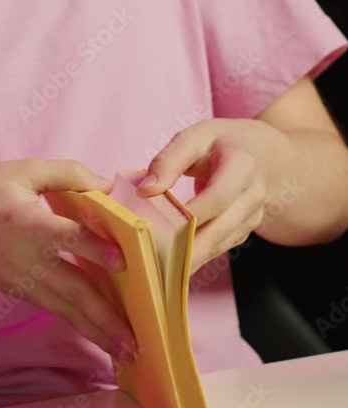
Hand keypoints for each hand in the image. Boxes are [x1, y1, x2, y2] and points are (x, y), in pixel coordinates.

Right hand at [0, 158, 136, 361]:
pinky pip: (54, 308)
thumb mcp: (22, 170)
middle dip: (106, 318)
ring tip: (125, 353)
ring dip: (97, 331)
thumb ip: (67, 173)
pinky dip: (78, 323)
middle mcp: (28, 258)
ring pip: (66, 309)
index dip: (96, 249)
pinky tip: (98, 334)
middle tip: (135, 341)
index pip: (69, 239)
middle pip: (73, 290)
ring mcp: (22, 280)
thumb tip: (107, 184)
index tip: (123, 261)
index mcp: (30, 223)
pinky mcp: (19, 290)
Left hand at [136, 119, 288, 273]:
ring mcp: (252, 217)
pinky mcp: (244, 232)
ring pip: (218, 245)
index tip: (159, 226)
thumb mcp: (196, 137)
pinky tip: (170, 265)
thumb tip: (144, 191)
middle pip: (219, 230)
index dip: (190, 214)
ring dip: (189, 259)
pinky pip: (218, 248)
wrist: (263, 153)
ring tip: (156, 270)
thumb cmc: (221, 142)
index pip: (218, 197)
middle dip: (186, 250)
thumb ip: (169, 161)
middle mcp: (253, 195)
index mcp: (242, 166)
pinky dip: (196, 257)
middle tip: (153, 265)